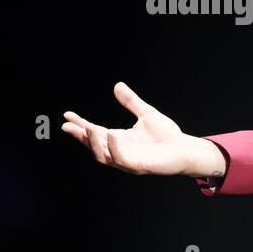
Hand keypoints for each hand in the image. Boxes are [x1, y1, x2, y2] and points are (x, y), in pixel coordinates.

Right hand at [62, 82, 215, 176]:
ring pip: (102, 156)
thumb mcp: (146, 113)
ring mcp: (127, 161)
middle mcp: (119, 151)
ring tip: (89, 128)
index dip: (80, 124)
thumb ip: (131, 102)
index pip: (94, 132)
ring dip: (93, 143)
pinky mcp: (138, 166)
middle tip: (68, 126)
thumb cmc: (167, 134)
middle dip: (80, 136)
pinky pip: (121, 159)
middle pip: (93, 145)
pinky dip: (114, 147)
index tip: (67, 115)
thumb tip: (118, 85)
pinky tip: (111, 134)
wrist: (185, 149)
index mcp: (118, 139)